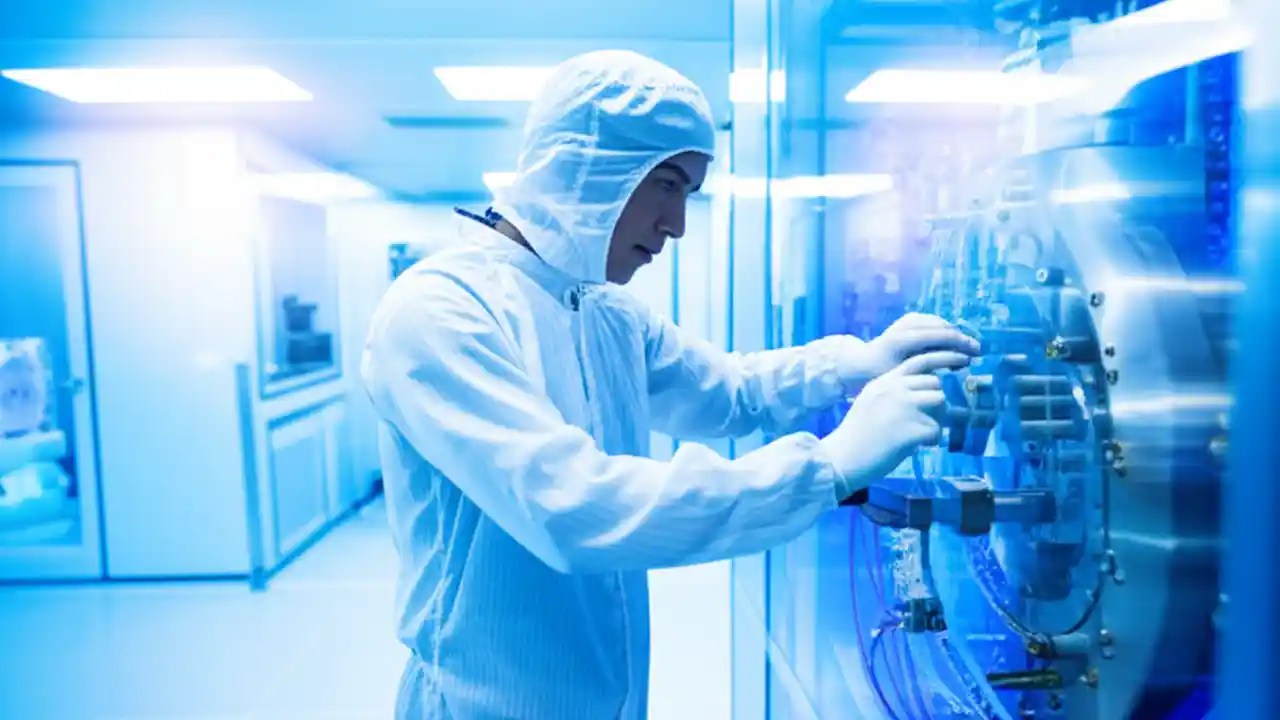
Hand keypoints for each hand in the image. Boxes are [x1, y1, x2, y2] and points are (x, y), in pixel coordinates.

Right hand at [821, 351, 968, 500]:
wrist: (843, 458)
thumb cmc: (857, 434)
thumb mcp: (871, 400)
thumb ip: (894, 391)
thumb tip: (925, 390)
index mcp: (885, 380)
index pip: (920, 360)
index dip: (944, 358)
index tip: (963, 360)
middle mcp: (895, 388)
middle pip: (935, 384)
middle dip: (936, 402)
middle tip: (927, 420)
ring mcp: (904, 407)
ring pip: (940, 404)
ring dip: (936, 420)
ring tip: (921, 434)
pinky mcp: (912, 429)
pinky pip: (936, 430)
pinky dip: (931, 440)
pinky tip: (916, 446)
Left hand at [851, 313, 979, 380]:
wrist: (864, 360)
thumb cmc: (883, 374)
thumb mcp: (904, 377)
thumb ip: (926, 371)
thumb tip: (954, 368)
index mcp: (903, 340)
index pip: (941, 336)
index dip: (961, 344)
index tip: (974, 356)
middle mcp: (905, 326)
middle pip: (943, 327)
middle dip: (962, 339)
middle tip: (977, 352)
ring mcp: (907, 320)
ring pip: (940, 323)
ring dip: (955, 334)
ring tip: (965, 350)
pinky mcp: (909, 319)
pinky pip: (934, 321)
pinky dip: (945, 330)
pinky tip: (952, 343)